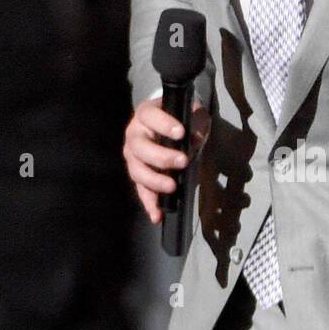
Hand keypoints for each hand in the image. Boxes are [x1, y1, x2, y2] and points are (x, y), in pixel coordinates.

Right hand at [122, 97, 210, 224]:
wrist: (169, 126)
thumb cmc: (180, 118)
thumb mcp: (191, 114)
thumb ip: (195, 122)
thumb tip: (194, 139)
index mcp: (146, 114)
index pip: (150, 116)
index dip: (163, 124)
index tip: (181, 133)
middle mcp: (134, 135)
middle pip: (140, 147)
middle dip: (161, 156)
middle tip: (183, 161)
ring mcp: (133, 156)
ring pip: (137, 171)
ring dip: (154, 181)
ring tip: (172, 187)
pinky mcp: (138, 175)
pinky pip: (141, 190)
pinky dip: (149, 203)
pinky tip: (157, 215)